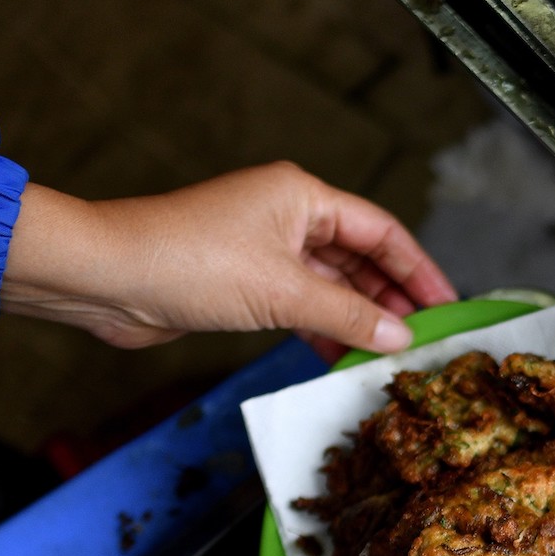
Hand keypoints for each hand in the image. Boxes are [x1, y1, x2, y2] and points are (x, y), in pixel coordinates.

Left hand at [0, 163, 457, 358]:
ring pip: (332, 286)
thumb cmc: (186, 262)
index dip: (419, 271)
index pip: (382, 232)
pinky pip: (302, 306)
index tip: (447, 306)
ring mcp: (265, 251)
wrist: (107, 279)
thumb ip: (348, 315)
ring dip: (359, 320)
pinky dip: (325, 330)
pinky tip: (343, 358)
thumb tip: (399, 337)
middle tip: (425, 340)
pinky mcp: (244, 284)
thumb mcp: (283, 292)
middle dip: (392, 300)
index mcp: (303, 197)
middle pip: (361, 259)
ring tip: (390, 356)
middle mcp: (287, 217)